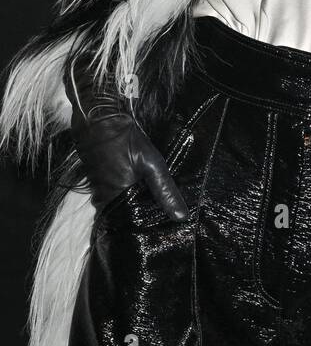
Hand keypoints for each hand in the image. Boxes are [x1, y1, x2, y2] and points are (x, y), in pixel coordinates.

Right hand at [64, 57, 187, 219]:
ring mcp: (96, 191)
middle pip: (123, 218)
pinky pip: (110, 197)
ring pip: (117, 207)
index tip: (163, 229)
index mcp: (115, 198)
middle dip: (140, 218)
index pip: (132, 225)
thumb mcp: (151, 162)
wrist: (98, 116)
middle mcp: (102, 200)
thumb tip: (181, 216)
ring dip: (132, 206)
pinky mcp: (94, 183)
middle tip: (162, 220)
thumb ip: (165, 190)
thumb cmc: (125, 138)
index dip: (147, 227)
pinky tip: (138, 191)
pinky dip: (123, 196)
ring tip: (153, 207)